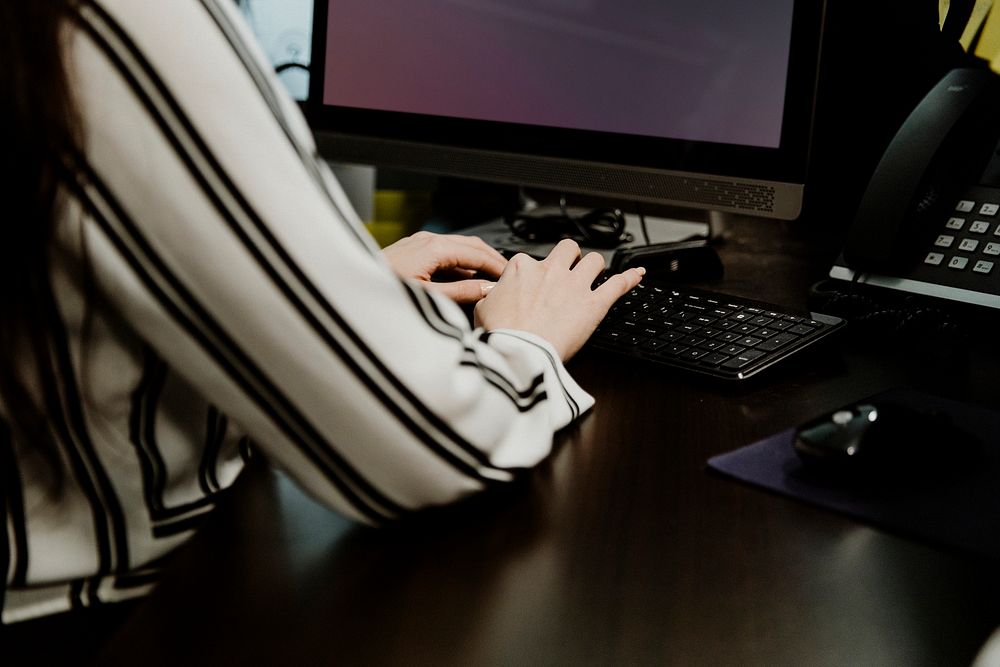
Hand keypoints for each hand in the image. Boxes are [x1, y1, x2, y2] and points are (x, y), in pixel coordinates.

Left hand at [382, 231, 507, 303]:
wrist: (350, 290)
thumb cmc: (382, 291)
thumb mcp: (428, 297)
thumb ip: (461, 293)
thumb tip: (486, 289)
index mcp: (434, 247)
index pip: (477, 253)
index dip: (497, 265)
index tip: (512, 277)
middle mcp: (427, 240)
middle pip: (471, 245)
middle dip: (491, 259)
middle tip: (508, 275)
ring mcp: (418, 243)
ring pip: (457, 248)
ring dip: (476, 262)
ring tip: (490, 280)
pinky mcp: (411, 250)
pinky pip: (443, 253)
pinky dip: (459, 265)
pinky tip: (464, 281)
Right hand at [473, 239, 644, 360]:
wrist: (518, 353)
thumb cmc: (500, 335)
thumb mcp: (481, 311)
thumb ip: (490, 298)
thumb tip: (491, 297)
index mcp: (522, 268)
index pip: (531, 260)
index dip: (534, 274)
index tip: (533, 287)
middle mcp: (550, 270)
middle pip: (568, 250)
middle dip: (570, 259)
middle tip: (569, 272)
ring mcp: (574, 285)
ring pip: (595, 260)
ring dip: (595, 267)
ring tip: (595, 276)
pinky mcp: (594, 304)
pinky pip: (618, 284)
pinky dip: (630, 278)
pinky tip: (637, 275)